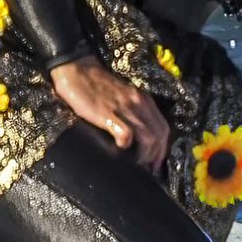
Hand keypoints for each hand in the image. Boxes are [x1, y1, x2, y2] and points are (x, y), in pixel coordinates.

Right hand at [49, 57, 169, 169]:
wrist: (78, 70)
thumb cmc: (97, 86)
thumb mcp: (123, 97)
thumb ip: (133, 112)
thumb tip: (138, 139)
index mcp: (144, 100)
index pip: (164, 128)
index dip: (163, 149)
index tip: (155, 164)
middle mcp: (140, 104)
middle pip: (160, 135)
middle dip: (157, 156)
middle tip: (148, 171)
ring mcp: (126, 108)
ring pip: (149, 138)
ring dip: (145, 156)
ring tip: (136, 167)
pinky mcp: (109, 114)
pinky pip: (126, 134)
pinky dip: (126, 146)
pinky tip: (119, 149)